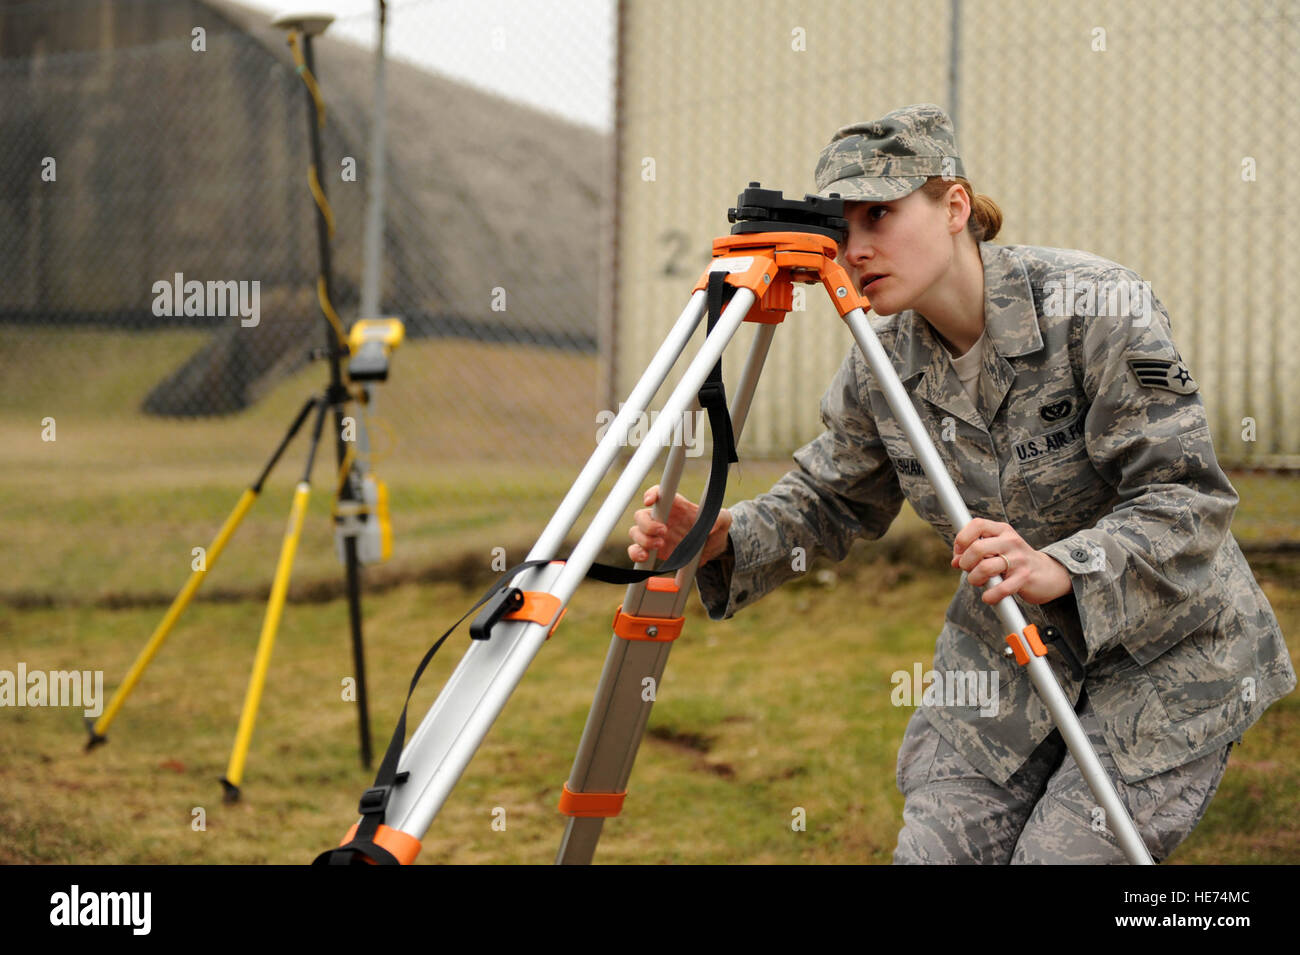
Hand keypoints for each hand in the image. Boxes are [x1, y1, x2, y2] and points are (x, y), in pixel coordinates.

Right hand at [628, 485, 731, 565]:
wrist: (711, 549)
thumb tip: (712, 525)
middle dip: (648, 524)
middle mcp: (662, 518)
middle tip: (664, 532)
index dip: (652, 494)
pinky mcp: (653, 550)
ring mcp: (655, 534)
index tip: (650, 501)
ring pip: (636, 532)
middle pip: (641, 515)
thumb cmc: (715, 529)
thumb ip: (721, 518)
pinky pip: (635, 550)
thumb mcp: (724, 520)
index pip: (659, 494)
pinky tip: (645, 557)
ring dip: (643, 540)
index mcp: (676, 506)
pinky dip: (636, 553)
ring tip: (660, 545)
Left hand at [951, 518, 1072, 605]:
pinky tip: (988, 596)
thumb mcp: (997, 549)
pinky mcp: (1024, 577)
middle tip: (968, 570)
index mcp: (1002, 530)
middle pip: (977, 548)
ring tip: (978, 581)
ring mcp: (1019, 559)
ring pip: (985, 568)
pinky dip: (990, 596)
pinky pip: (1001, 588)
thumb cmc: (1015, 560)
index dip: (962, 539)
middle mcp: (1011, 541)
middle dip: (965, 563)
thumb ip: (976, 551)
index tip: (959, 553)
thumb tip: (955, 561)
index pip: (977, 524)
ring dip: (975, 579)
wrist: (1048, 573)